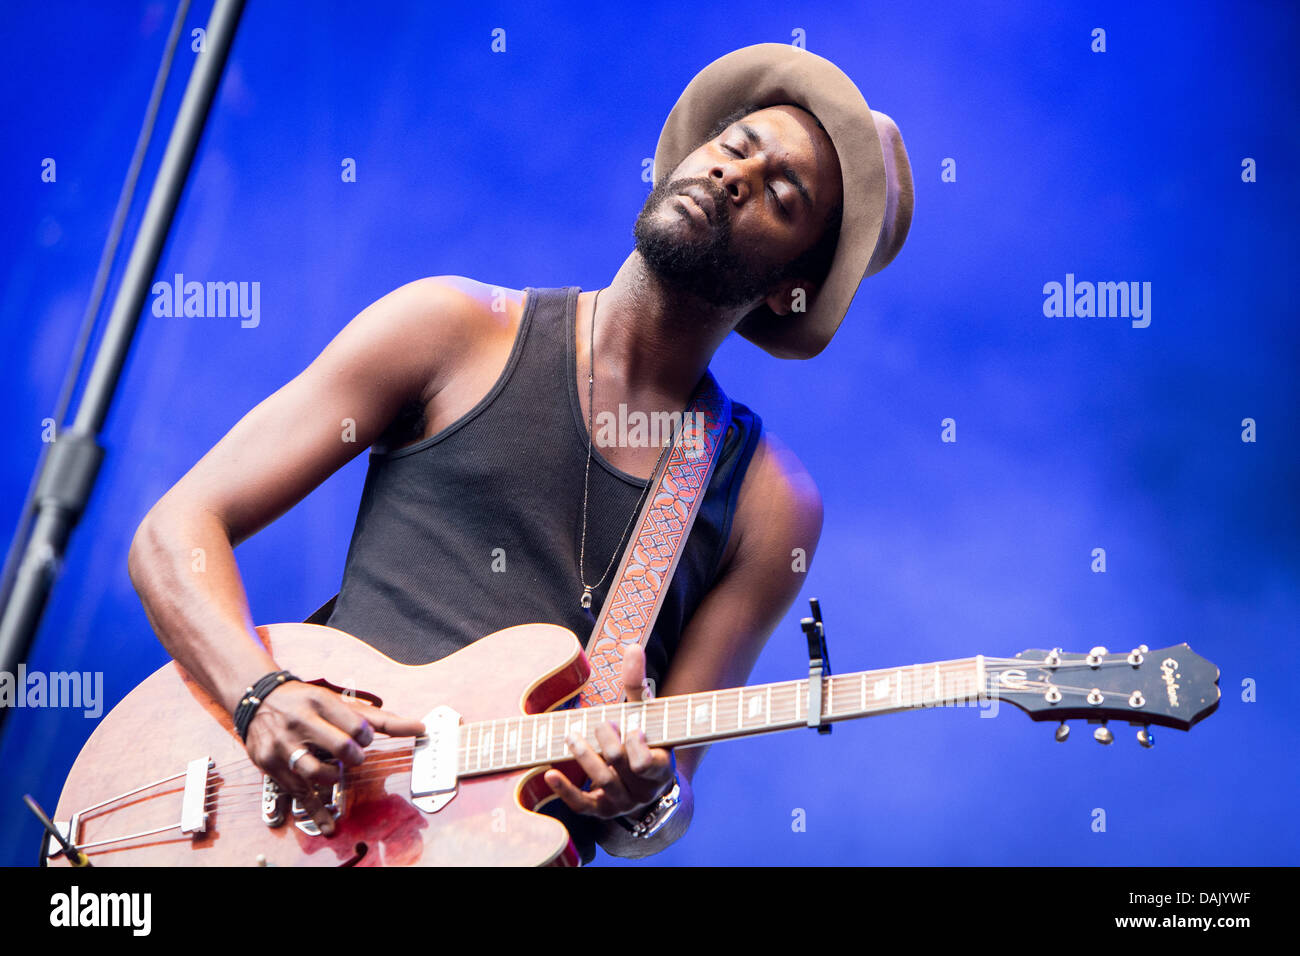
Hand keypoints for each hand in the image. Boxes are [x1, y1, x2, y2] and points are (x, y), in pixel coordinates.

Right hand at [243, 681, 424, 834]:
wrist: (258, 700)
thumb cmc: (307, 702)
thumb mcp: (339, 701)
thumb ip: (380, 718)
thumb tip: (419, 727)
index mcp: (321, 702)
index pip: (355, 725)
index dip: (367, 736)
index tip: (365, 738)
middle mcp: (300, 723)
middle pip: (339, 747)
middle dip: (354, 757)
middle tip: (354, 757)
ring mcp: (283, 745)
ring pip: (315, 772)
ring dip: (334, 777)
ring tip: (336, 772)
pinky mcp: (271, 766)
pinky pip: (297, 792)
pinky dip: (316, 812)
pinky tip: (330, 826)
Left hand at [544, 644, 675, 819]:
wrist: (646, 780)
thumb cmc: (646, 738)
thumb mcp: (647, 714)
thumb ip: (638, 684)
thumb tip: (632, 648)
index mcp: (659, 767)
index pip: (646, 763)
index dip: (636, 746)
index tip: (633, 728)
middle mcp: (642, 789)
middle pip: (618, 766)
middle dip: (607, 742)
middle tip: (600, 723)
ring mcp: (621, 802)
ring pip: (601, 781)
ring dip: (584, 755)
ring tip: (572, 735)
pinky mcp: (601, 810)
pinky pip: (582, 804)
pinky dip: (564, 790)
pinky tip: (549, 774)